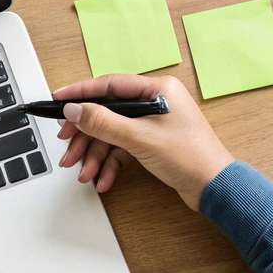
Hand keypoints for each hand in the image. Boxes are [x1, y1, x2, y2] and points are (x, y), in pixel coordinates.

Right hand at [54, 75, 233, 209]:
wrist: (214, 188)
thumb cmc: (190, 157)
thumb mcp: (140, 138)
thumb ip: (104, 122)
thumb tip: (75, 109)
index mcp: (158, 89)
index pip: (110, 84)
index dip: (81, 93)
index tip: (57, 100)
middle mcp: (156, 102)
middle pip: (108, 112)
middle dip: (86, 134)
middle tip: (66, 147)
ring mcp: (155, 123)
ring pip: (113, 134)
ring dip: (96, 154)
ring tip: (82, 172)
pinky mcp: (154, 143)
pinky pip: (124, 148)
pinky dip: (111, 164)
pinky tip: (102, 179)